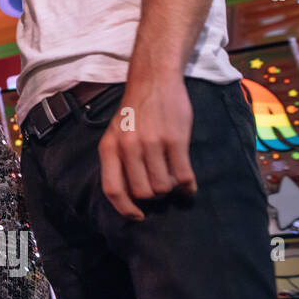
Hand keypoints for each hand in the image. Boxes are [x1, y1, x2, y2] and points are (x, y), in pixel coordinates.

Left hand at [97, 76, 197, 219]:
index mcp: (109, 147)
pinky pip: (182, 175)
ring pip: (162, 187)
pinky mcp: (175, 140)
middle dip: (153, 196)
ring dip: (170, 189)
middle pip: (142, 192)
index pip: (112, 189)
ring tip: (173, 178)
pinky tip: (188, 184)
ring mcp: (152, 143)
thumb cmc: (135, 111)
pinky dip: (187, 186)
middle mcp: (128, 147)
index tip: (137, 216)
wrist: (154, 81)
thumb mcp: (116, 134)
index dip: (124, 209)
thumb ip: (118, 160)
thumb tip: (129, 196)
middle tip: (160, 187)